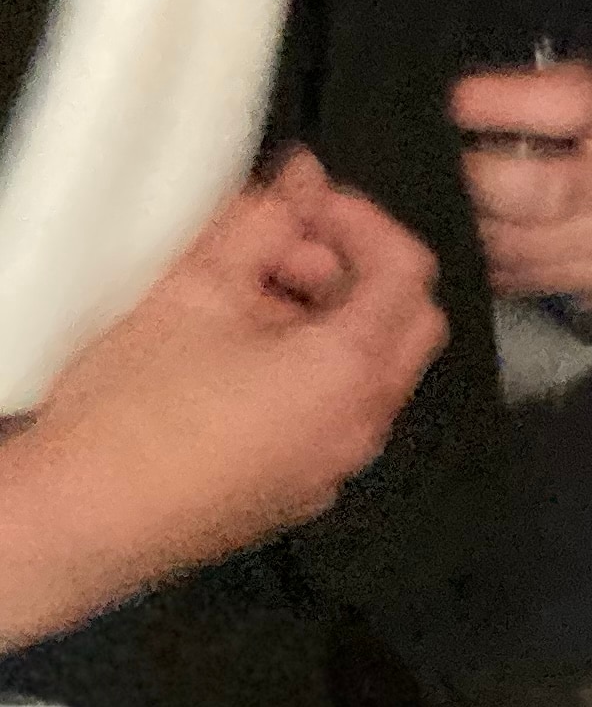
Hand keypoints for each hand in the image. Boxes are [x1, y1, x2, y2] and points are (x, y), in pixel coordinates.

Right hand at [0, 156, 441, 641]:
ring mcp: (329, 469)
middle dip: (352, 272)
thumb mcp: (194, 293)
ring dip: (325, 323)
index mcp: (352, 374)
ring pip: (367, 372)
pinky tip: (235, 360)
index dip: (362, 222)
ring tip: (243, 305)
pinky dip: (307, 375)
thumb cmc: (125, 426)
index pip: (406, 270)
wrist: (71, 522)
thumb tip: (298, 184)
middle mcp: (359, 428)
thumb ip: (261, 223)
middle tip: (283, 254)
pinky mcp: (293, 493)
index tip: (313, 206)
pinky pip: (331, 418)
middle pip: (403, 322)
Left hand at [452, 62, 591, 300]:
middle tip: (440, 162)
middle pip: (537, 193)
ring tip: (450, 201)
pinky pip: (525, 281)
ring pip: (519, 248)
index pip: (574, 106)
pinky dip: (490, 259)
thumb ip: (553, 95)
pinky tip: (479, 236)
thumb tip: (460, 105)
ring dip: (471, 225)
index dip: (505, 103)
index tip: (456, 99)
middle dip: (474, 179)